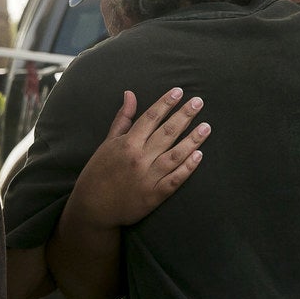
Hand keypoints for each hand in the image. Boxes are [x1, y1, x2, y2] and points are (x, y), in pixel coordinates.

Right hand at [68, 88, 209, 228]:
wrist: (92, 207)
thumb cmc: (99, 172)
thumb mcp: (108, 143)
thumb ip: (123, 118)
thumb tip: (130, 94)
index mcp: (127, 143)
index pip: (151, 117)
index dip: (166, 103)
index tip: (179, 91)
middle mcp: (139, 158)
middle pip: (167, 132)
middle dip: (184, 115)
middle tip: (199, 102)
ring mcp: (148, 178)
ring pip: (175, 155)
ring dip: (192, 140)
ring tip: (206, 127)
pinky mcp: (154, 196)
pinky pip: (175, 180)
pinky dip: (187, 168)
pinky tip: (199, 155)